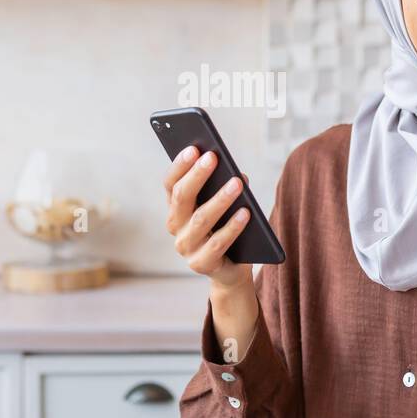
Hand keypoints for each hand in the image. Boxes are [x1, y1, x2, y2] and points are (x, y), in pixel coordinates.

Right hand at [163, 146, 253, 291]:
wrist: (230, 269)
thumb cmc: (225, 229)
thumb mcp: (223, 206)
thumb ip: (223, 188)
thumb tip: (236, 174)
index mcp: (176, 208)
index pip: (170, 184)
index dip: (180, 165)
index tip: (194, 147)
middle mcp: (175, 227)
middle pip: (182, 197)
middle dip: (197, 175)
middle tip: (213, 157)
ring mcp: (186, 247)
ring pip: (200, 219)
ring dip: (220, 199)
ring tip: (237, 183)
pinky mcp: (201, 264)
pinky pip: (217, 243)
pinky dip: (232, 227)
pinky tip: (246, 212)